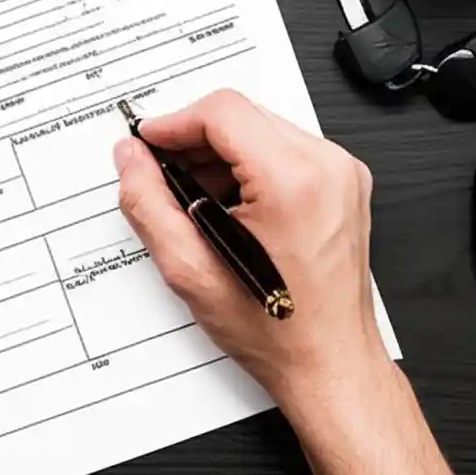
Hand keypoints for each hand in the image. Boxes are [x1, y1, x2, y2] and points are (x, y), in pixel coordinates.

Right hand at [113, 90, 386, 399]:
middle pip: (242, 115)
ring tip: (197, 199)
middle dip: (194, 138)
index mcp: (294, 181)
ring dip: (220, 153)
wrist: (330, 362)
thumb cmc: (277, 329)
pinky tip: (228, 205)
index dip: (174, 123)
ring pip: (262, 128)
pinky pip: (285, 150)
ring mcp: (342, 174)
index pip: (222, 111)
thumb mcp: (190, 269)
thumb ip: (149, 203)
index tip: (148, 142)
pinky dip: (249, 165)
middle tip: (162, 173)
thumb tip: (131, 160)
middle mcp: (327, 168)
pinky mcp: (344, 184)